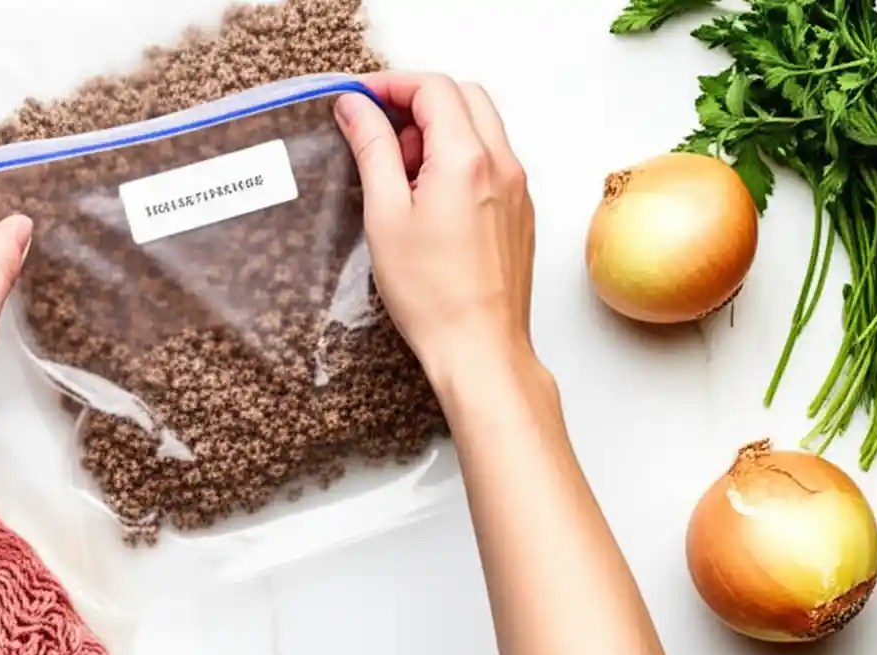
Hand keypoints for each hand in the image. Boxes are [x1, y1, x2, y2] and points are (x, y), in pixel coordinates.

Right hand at [333, 72, 537, 386]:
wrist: (479, 347)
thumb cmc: (431, 294)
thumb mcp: (385, 214)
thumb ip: (372, 150)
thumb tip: (356, 108)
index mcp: (467, 159)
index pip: (433, 88)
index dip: (390, 85)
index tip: (358, 101)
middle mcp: (502, 164)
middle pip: (463, 96)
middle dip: (416, 101)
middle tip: (378, 130)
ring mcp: (517, 187)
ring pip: (480, 126)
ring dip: (439, 129)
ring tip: (400, 172)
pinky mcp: (520, 210)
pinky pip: (491, 160)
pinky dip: (458, 157)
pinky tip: (428, 197)